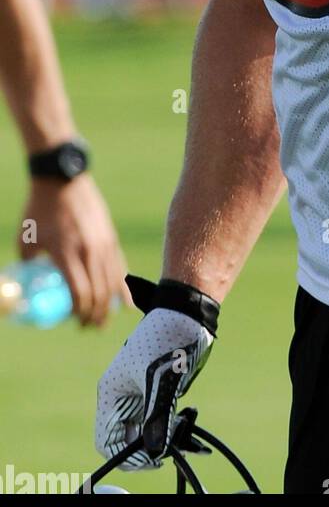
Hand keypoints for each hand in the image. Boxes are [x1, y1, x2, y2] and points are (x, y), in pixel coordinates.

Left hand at [18, 175, 130, 326]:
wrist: (63, 178)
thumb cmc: (39, 209)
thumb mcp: (26, 238)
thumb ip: (28, 262)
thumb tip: (28, 281)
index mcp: (66, 253)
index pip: (79, 292)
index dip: (78, 313)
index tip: (73, 322)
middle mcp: (89, 250)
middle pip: (98, 293)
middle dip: (94, 316)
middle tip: (87, 327)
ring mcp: (104, 243)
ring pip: (112, 282)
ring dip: (109, 306)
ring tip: (103, 320)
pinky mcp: (111, 236)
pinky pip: (119, 267)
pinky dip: (122, 286)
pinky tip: (124, 301)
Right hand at [96, 305, 214, 468]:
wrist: (188, 311)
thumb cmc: (169, 338)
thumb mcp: (162, 380)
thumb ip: (156, 418)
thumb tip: (154, 452)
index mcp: (112, 392)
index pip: (107, 440)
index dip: (127, 456)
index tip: (154, 459)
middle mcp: (121, 396)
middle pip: (126, 439)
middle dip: (147, 448)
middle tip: (172, 447)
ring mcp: (139, 393)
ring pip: (144, 429)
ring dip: (161, 437)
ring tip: (182, 433)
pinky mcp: (156, 389)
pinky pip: (158, 417)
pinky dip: (170, 425)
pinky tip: (185, 423)